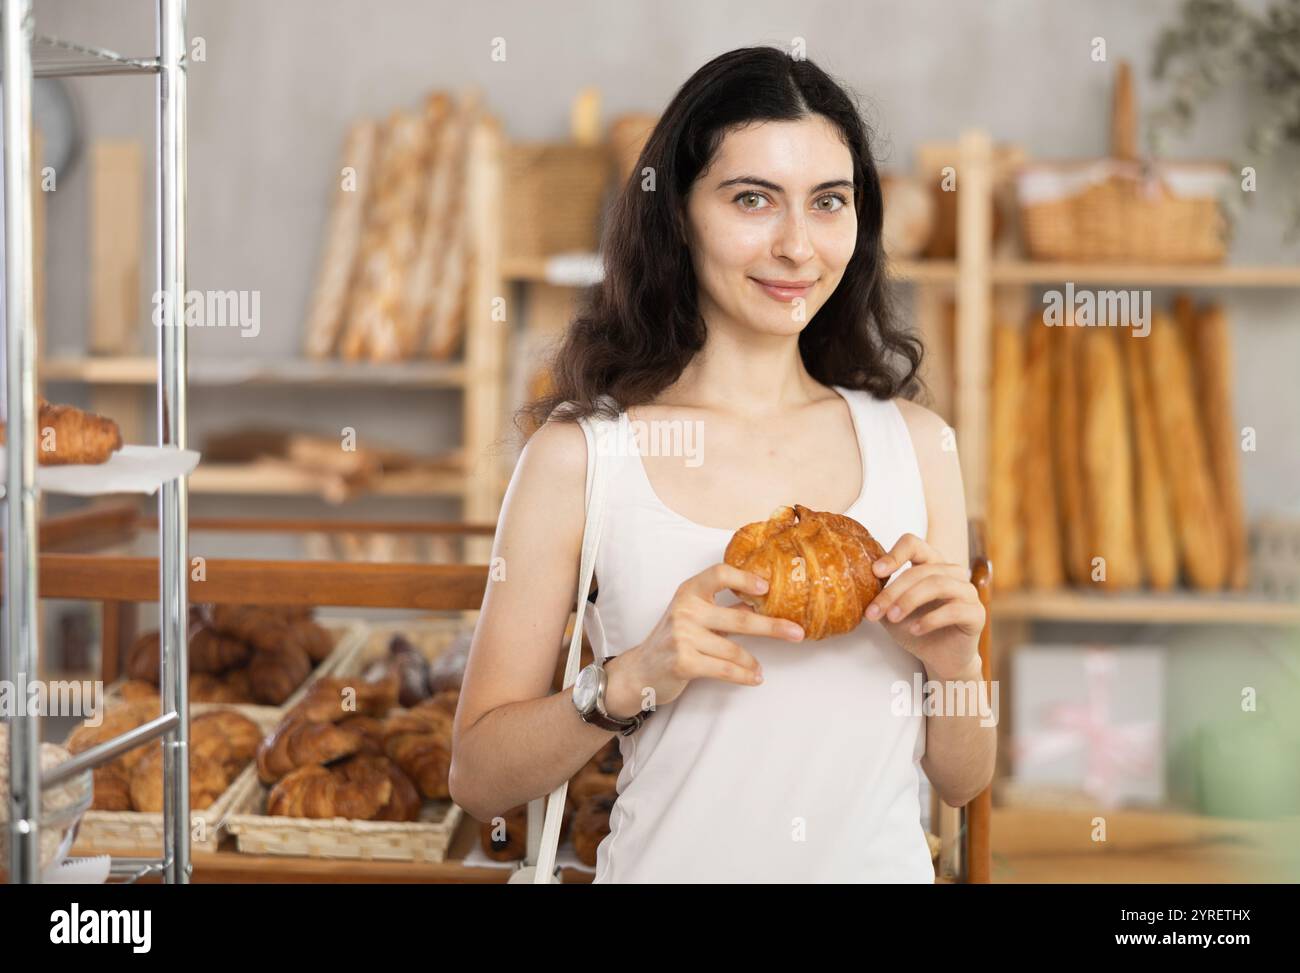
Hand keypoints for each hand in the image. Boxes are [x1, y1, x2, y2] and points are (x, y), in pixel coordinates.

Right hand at [603, 563, 805, 717]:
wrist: (639, 671)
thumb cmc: (673, 640)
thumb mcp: (693, 615)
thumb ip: (723, 607)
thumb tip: (764, 600)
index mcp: (689, 592)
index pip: (719, 574)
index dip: (744, 579)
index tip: (767, 587)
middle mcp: (685, 610)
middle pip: (739, 616)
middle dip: (772, 626)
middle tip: (797, 632)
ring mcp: (682, 636)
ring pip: (734, 650)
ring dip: (752, 662)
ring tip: (759, 669)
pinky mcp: (683, 662)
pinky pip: (725, 669)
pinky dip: (744, 675)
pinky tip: (754, 678)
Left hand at [863, 533, 983, 680]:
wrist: (939, 660)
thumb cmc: (914, 628)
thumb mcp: (891, 609)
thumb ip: (880, 594)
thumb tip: (859, 581)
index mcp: (930, 563)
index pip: (914, 544)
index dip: (894, 554)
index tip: (875, 572)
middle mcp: (952, 572)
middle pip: (921, 570)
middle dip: (894, 592)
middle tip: (875, 612)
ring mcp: (967, 591)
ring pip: (938, 584)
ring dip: (910, 601)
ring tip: (893, 619)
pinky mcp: (977, 613)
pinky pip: (954, 610)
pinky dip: (931, 619)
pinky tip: (915, 630)